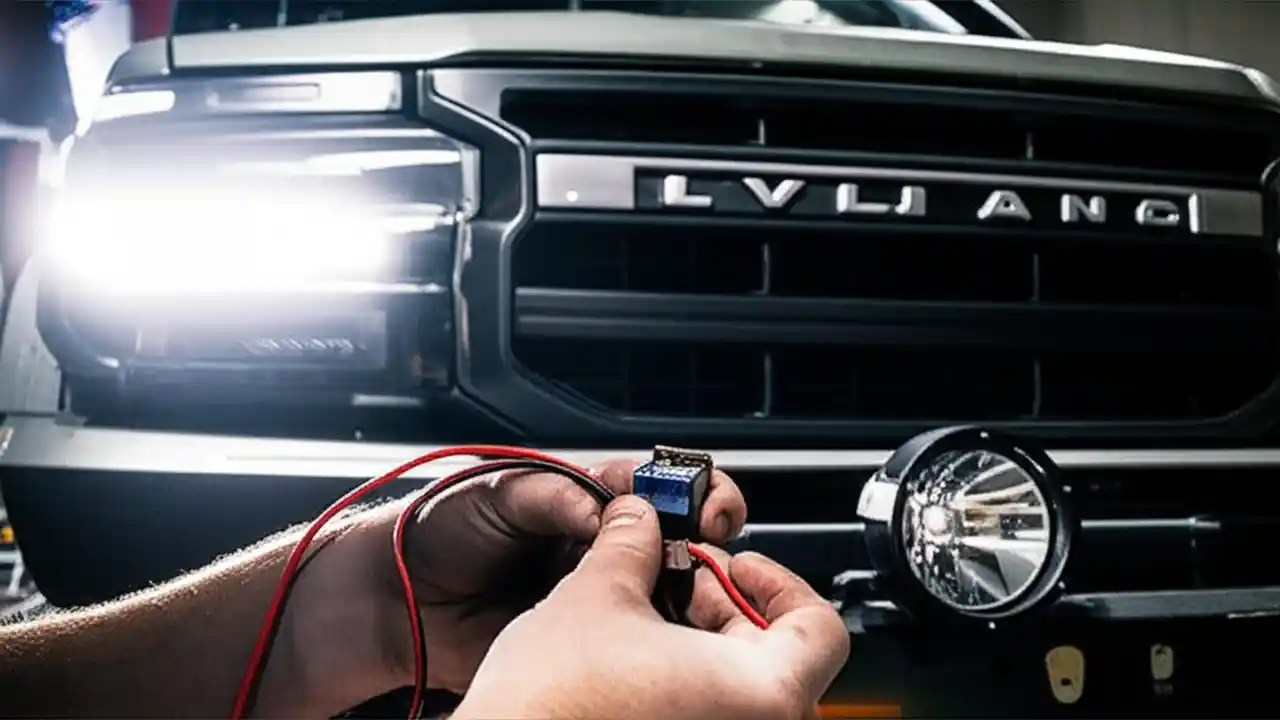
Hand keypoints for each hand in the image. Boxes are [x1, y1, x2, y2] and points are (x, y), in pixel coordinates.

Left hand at [384, 460, 747, 692]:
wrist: (399, 599)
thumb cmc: (440, 530)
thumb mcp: (499, 492)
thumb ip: (557, 495)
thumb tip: (610, 507)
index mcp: (588, 498)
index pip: (659, 486)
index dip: (692, 490)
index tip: (703, 504)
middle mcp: (602, 544)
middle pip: (679, 535)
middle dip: (708, 534)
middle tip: (709, 539)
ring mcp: (599, 594)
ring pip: (669, 587)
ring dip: (692, 583)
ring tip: (690, 583)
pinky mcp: (586, 641)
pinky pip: (637, 636)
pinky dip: (661, 631)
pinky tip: (665, 625)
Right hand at [451, 495, 849, 718]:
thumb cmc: (549, 709)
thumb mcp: (595, 597)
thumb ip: (632, 545)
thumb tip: (638, 520)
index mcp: (764, 693)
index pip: (821, 628)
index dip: (777, 581)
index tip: (735, 564)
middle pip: (781, 660)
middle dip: (725, 607)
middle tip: (676, 583)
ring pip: (744, 695)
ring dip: (704, 649)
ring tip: (646, 623)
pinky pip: (712, 719)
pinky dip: (689, 691)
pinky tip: (635, 669)